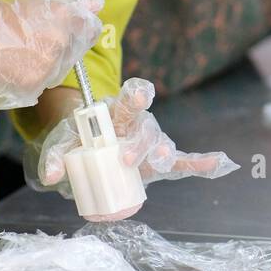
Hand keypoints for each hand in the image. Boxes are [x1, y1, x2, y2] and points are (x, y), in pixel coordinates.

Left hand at [29, 78, 238, 214]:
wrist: (88, 146)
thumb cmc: (79, 138)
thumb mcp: (63, 142)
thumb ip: (56, 156)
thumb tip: (52, 176)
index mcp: (118, 111)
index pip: (130, 98)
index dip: (137, 94)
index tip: (141, 95)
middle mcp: (139, 123)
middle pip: (146, 127)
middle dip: (140, 142)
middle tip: (127, 158)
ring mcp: (151, 143)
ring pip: (162, 145)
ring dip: (164, 155)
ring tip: (160, 164)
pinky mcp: (158, 162)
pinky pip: (183, 162)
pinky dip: (200, 164)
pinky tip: (218, 164)